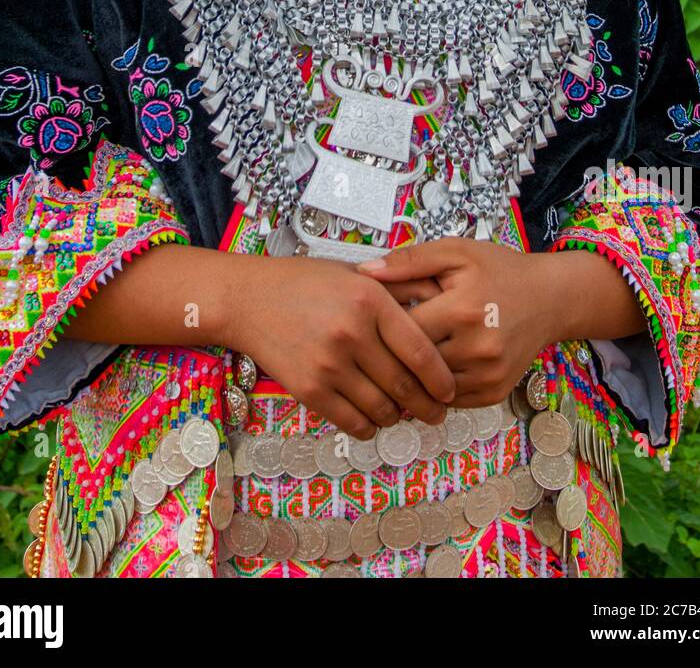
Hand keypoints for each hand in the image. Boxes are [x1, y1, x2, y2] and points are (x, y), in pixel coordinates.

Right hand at [231, 255, 455, 438]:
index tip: (449, 389)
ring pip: (382, 408)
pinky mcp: (308, 389)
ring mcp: (328, 364)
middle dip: (428, 405)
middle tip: (437, 412)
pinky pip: (352, 422)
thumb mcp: (356, 273)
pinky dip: (369, 426)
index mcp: (369, 300)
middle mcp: (352, 333)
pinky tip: (373, 417)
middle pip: (405, 385)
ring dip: (398, 416)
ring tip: (402, 412)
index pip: (420, 351)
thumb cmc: (305, 283)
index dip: (441, 378)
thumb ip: (397, 289)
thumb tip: (442, 306)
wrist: (249, 300)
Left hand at [357, 239, 560, 407]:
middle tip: (375, 342)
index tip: (371, 318)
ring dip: (411, 374)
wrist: (550, 298)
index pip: (403, 331)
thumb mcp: (455, 252)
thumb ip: (409, 261)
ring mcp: (488, 375)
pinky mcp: (494, 392)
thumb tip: (365, 272)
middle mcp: (477, 348)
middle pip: (413, 363)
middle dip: (392, 352)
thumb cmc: (498, 270)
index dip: (381, 326)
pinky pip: (449, 399)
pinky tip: (424, 370)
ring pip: (428, 387)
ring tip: (396, 357)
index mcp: (462, 310)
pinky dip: (433, 387)